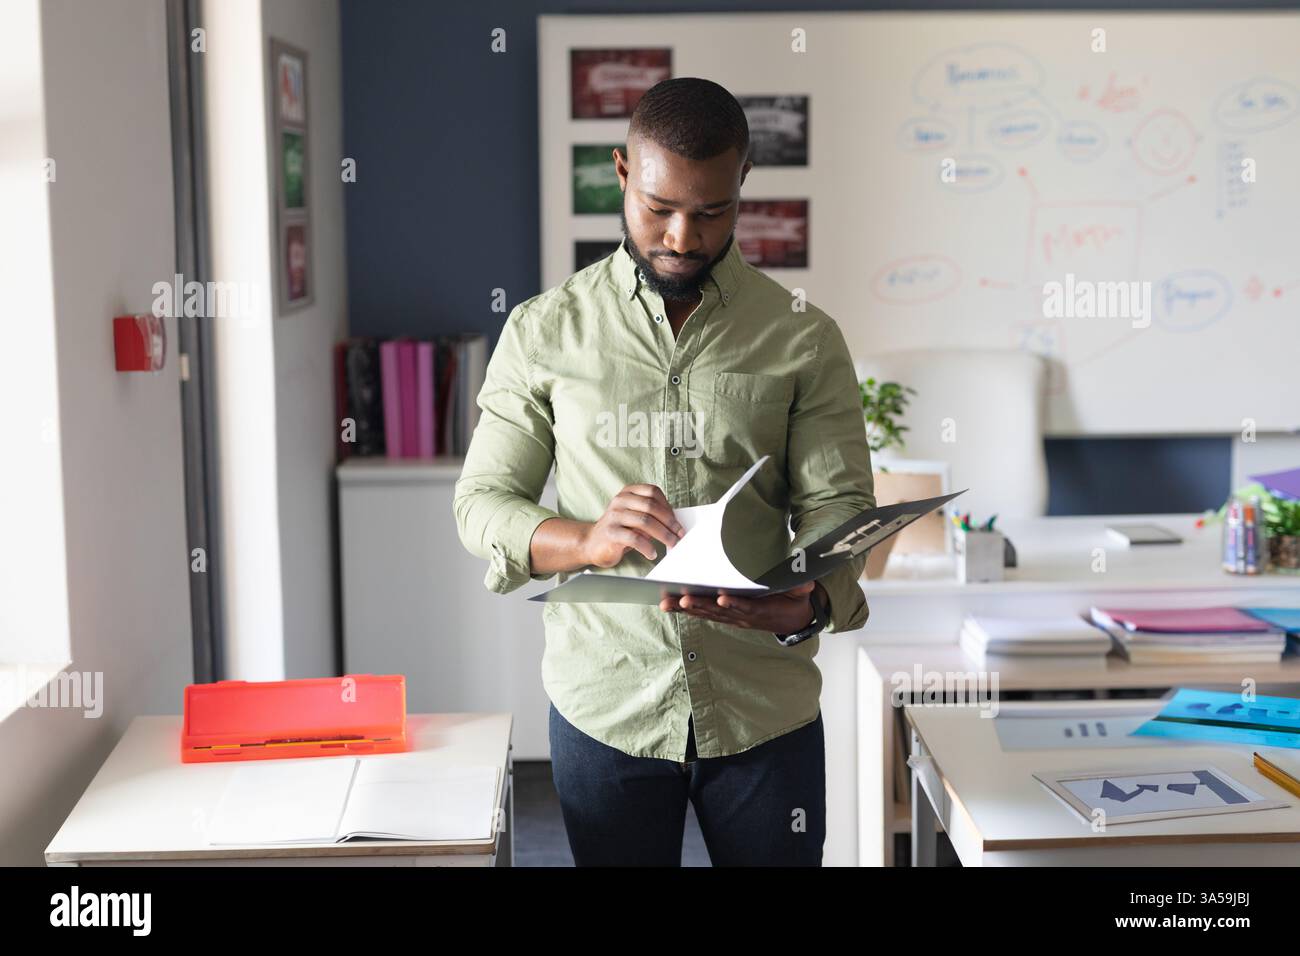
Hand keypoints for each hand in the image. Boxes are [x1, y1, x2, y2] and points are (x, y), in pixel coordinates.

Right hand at [581, 484, 685, 567]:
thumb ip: (651, 516)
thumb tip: (675, 525)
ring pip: (645, 521)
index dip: (668, 507)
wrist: (591, 544)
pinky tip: (652, 553)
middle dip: (670, 523)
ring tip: (671, 545)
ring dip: (663, 535)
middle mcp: (620, 500)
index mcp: (628, 492)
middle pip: (651, 507)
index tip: (678, 523)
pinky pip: (634, 538)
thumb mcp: (635, 518)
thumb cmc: (619, 531)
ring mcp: (614, 515)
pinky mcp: (610, 532)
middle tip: (679, 536)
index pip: (653, 492)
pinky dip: (647, 547)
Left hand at [660, 581, 817, 633]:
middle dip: (701, 606)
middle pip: (720, 611)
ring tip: (667, 603)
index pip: (747, 607)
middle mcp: (744, 616)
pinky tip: (670, 605)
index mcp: (763, 609)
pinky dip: (687, 610)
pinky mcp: (726, 617)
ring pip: (707, 613)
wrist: (792, 620)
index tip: (722, 599)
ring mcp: (733, 618)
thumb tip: (806, 580)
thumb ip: (801, 587)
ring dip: (687, 609)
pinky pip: (704, 614)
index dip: (735, 604)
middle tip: (684, 600)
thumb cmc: (793, 601)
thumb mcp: (802, 593)